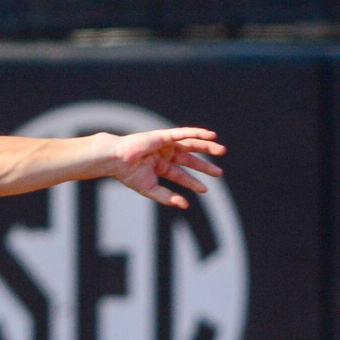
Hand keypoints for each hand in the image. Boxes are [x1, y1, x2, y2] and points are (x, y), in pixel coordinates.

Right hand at [108, 128, 223, 208]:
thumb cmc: (129, 175)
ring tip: (222, 151)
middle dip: (204, 166)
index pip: (181, 175)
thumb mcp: (151, 189)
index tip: (205, 190)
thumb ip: (168, 197)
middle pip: (189, 159)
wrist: (117, 160)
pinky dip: (198, 133)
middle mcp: (165, 154)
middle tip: (219, 173)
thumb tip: (185, 206)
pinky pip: (185, 133)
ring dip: (207, 146)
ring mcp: (165, 144)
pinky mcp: (165, 135)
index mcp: (160, 166)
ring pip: (191, 144)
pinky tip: (211, 135)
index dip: (193, 183)